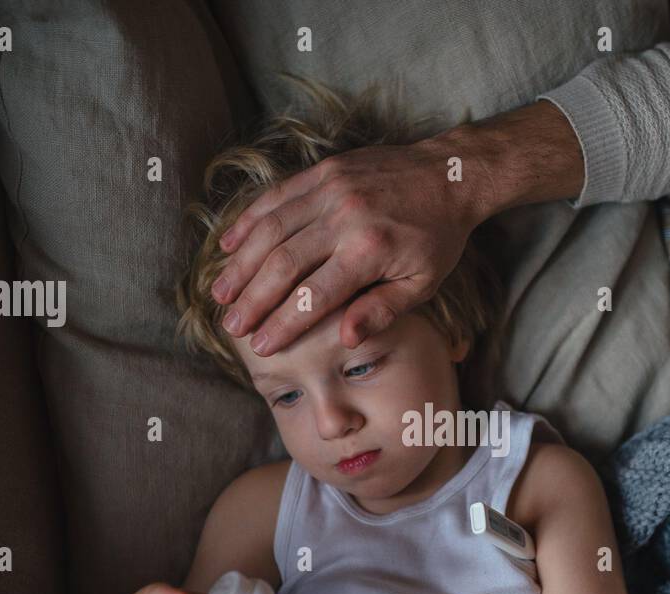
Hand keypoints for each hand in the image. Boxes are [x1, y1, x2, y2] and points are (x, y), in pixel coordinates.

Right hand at [209, 129, 490, 355]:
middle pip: (283, 264)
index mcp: (370, 250)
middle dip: (253, 299)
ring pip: (271, 229)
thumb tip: (344, 339)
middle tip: (231, 326)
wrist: (450, 175)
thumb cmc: (438, 238)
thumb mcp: (422, 283)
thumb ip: (381, 310)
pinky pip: (276, 196)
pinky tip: (229, 246)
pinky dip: (249, 221)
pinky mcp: (324, 170)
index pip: (314, 295)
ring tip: (220, 293)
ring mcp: (331, 188)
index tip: (260, 347)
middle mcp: (345, 217)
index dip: (283, 324)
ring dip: (242, 264)